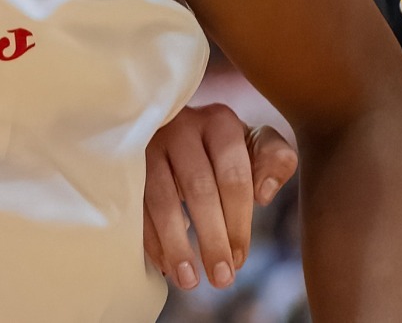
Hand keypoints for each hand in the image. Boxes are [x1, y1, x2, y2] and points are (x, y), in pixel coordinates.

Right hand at [143, 103, 297, 290]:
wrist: (174, 121)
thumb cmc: (222, 143)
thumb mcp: (255, 144)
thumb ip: (275, 160)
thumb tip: (265, 194)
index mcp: (220, 122)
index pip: (234, 177)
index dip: (239, 223)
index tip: (241, 260)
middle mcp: (182, 126)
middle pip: (199, 189)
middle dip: (212, 239)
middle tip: (222, 279)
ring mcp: (149, 143)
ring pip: (160, 197)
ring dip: (175, 243)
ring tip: (189, 280)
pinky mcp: (126, 162)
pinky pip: (135, 204)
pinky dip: (149, 237)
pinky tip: (165, 264)